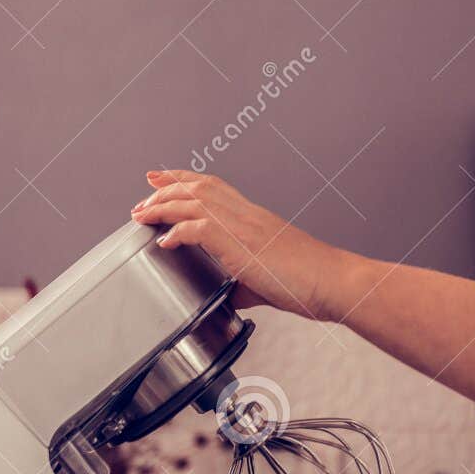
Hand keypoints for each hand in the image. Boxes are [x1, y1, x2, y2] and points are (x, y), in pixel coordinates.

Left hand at [132, 170, 344, 319]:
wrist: (332, 281)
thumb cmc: (310, 281)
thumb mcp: (267, 279)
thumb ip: (243, 283)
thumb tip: (228, 295)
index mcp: (254, 217)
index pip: (212, 186)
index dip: (183, 179)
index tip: (162, 177)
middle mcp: (246, 214)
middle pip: (197, 186)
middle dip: (164, 187)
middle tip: (143, 193)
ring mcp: (243, 225)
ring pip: (193, 200)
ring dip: (163, 205)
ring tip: (142, 214)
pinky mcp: (240, 242)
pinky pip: (198, 227)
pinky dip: (177, 231)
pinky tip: (165, 241)